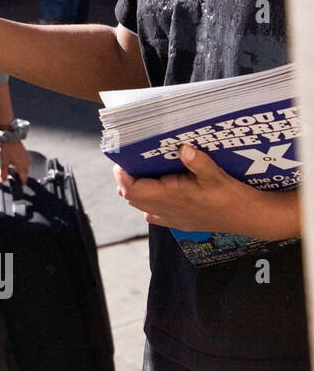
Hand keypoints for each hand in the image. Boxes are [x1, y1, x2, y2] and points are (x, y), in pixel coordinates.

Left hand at [0, 140, 30, 183]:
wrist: (9, 137)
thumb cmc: (7, 148)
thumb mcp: (4, 162)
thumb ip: (4, 173)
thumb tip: (3, 181)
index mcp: (23, 166)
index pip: (24, 179)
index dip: (20, 183)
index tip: (16, 185)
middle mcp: (27, 163)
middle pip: (24, 174)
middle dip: (19, 176)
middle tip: (11, 176)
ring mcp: (27, 158)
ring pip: (24, 168)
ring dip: (19, 170)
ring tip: (11, 168)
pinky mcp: (26, 154)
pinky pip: (24, 163)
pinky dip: (20, 164)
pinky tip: (14, 162)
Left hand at [112, 143, 298, 239]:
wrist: (250, 218)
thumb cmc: (233, 196)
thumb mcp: (217, 175)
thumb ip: (198, 161)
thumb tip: (183, 148)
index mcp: (171, 197)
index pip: (133, 191)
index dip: (122, 177)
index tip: (120, 163)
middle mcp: (167, 210)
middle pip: (133, 198)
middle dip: (126, 182)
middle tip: (128, 164)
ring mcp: (173, 218)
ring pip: (142, 207)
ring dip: (136, 192)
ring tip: (139, 175)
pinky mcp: (180, 223)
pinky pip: (155, 215)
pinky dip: (148, 204)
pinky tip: (156, 193)